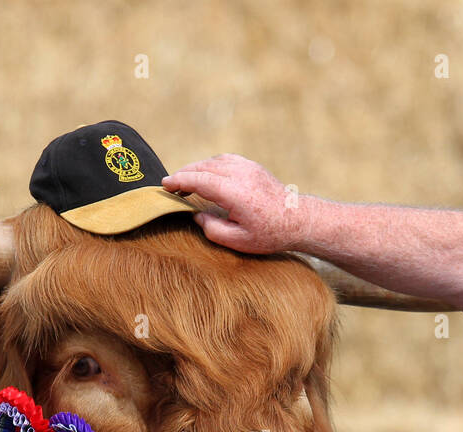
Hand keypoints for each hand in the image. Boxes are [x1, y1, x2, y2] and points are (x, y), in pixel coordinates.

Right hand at [163, 154, 304, 253]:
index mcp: (235, 193)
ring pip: (213, 161)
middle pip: (203, 167)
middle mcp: (240, 174)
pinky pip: (225, 160)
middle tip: (170, 186)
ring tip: (185, 182)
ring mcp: (247, 167)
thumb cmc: (269, 233)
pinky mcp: (252, 166)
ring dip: (196, 169)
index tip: (165, 185)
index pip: (199, 179)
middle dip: (183, 174)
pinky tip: (205, 176)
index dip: (179, 180)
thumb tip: (196, 216)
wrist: (298, 219)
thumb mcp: (239, 241)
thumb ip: (213, 229)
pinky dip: (210, 165)